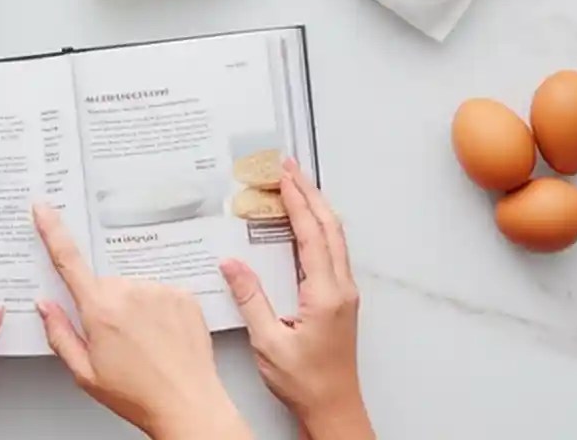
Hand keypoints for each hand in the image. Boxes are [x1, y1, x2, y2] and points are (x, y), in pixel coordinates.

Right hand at [31, 203, 252, 439]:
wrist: (188, 404)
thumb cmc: (137, 395)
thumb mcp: (84, 373)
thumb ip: (59, 333)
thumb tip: (44, 305)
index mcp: (99, 310)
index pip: (67, 260)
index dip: (51, 230)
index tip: (42, 207)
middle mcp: (129, 291)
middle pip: (104, 284)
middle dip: (104, 305)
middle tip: (117, 342)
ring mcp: (159, 289)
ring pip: (133, 288)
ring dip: (134, 308)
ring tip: (145, 344)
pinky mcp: (183, 293)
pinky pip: (160, 293)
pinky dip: (158, 310)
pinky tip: (162, 336)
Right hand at [219, 159, 373, 439]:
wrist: (334, 408)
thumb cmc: (306, 382)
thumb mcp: (269, 341)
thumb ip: (251, 298)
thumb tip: (232, 264)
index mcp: (326, 293)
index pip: (313, 234)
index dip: (298, 200)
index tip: (284, 175)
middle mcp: (341, 288)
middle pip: (330, 227)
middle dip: (309, 193)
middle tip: (289, 167)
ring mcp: (344, 294)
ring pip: (335, 238)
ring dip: (316, 209)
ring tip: (296, 186)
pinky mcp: (340, 301)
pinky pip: (333, 253)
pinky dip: (318, 229)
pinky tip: (304, 227)